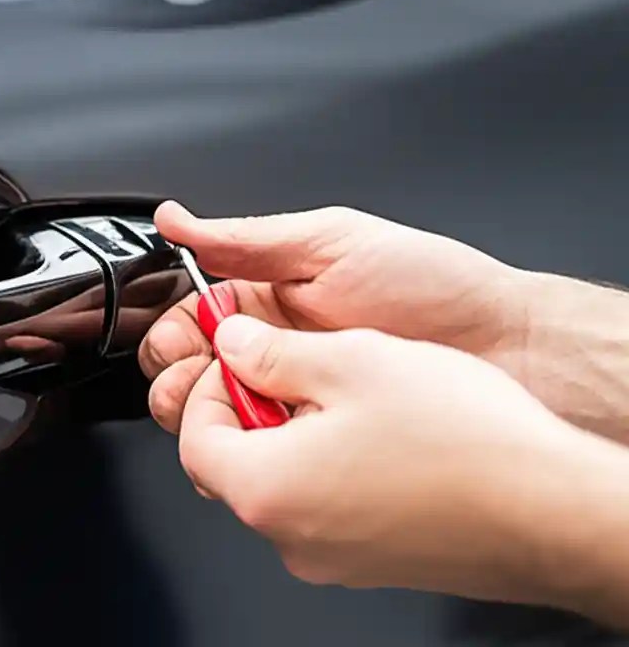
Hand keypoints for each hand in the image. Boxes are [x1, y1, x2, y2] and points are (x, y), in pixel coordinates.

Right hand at [140, 202, 531, 433]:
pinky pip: (261, 456)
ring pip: (216, 422)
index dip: (171, 336)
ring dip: (214, 419)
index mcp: (262, 296)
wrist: (506, 347)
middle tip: (216, 381)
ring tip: (251, 406)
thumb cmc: (433, 286)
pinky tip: (274, 437)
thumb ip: (246, 239)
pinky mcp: (316, 444)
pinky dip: (253, 452)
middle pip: (187, 376)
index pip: (184, 320)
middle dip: (182, 383)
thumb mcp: (331, 243)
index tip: (186, 343)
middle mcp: (269, 350)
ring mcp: (290, 399)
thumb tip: (175, 220)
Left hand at [177, 315, 606, 605]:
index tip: (237, 358)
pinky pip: (327, 508)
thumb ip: (273, 352)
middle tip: (289, 370)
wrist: (552, 512)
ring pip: (281, 485)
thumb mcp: (352, 361)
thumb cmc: (466, 445)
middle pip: (231, 463)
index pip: (191, 435)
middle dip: (249, 410)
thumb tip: (234, 344)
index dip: (207, 387)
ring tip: (348, 395)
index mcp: (265, 486)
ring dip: (293, 436)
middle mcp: (288, 535)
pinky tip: (381, 433)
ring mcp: (331, 557)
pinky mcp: (371, 562)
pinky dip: (333, 468)